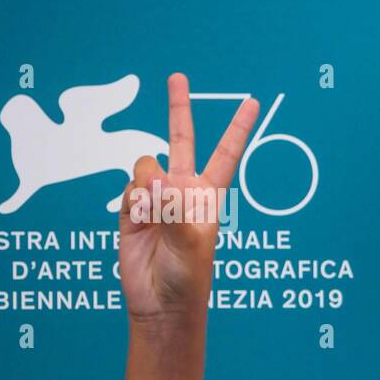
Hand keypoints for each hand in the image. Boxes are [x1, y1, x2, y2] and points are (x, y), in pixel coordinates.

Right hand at [117, 73, 258, 323]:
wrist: (160, 303)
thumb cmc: (188, 276)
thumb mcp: (192, 243)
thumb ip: (176, 207)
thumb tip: (156, 175)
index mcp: (208, 196)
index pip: (226, 154)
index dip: (238, 128)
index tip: (252, 102)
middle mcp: (183, 190)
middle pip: (180, 140)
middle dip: (178, 108)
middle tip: (176, 77)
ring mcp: (155, 197)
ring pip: (144, 165)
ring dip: (148, 186)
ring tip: (156, 218)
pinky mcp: (130, 208)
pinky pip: (127, 188)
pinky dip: (132, 201)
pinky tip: (138, 222)